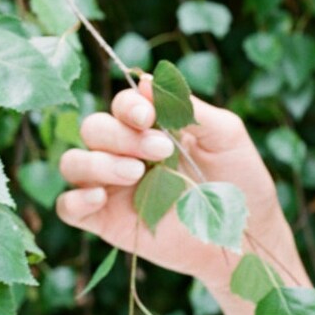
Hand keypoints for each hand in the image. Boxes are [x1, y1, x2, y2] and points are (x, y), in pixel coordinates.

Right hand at [55, 74, 289, 293]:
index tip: (148, 115)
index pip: (121, 105)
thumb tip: (146, 80)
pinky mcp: (107, 221)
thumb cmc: (240, 180)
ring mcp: (114, 187)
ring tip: (136, 174)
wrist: (246, 234)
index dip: (128, 105)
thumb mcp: (225, 135)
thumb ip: (189, 107)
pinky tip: (101, 197)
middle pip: (94, 128)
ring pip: (73, 163)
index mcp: (152, 128)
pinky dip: (75, 199)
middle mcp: (127, 153)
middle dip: (121, 135)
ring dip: (98, 162)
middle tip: (161, 150)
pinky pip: (68, 207)